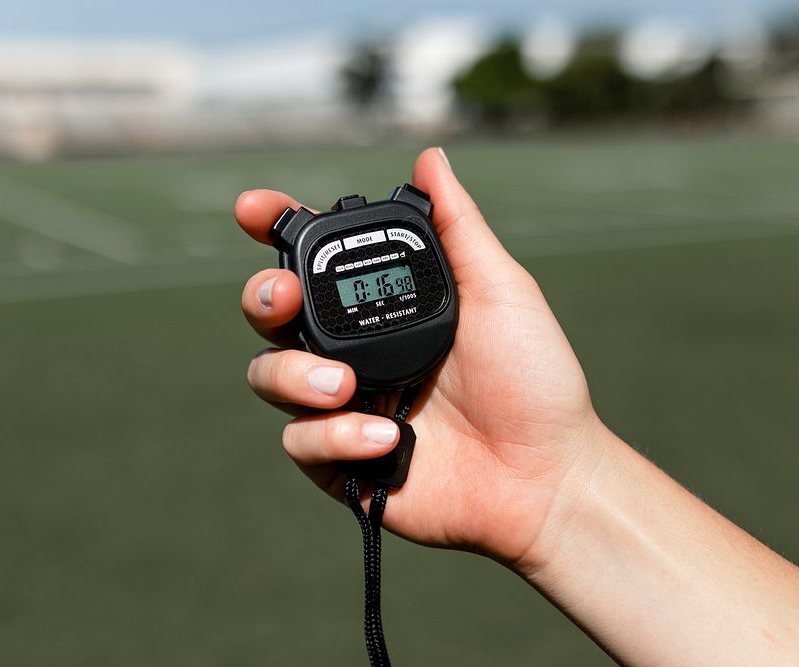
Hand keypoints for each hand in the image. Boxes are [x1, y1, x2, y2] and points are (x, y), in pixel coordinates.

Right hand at [237, 147, 603, 564]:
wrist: (545, 474)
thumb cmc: (534, 381)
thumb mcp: (500, 291)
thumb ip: (458, 227)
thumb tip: (431, 157)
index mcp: (384, 305)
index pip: (317, 259)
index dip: (276, 228)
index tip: (253, 208)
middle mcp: (354, 350)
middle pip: (271, 314)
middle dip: (261, 298)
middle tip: (284, 300)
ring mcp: (343, 406)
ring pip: (268, 376)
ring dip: (294, 375)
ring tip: (345, 386)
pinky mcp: (341, 461)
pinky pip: (300, 441)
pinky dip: (336, 436)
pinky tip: (388, 436)